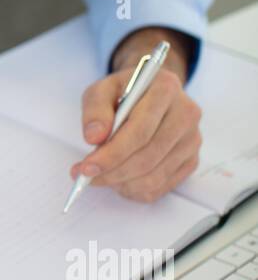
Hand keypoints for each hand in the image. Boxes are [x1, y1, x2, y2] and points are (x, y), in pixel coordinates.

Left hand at [71, 34, 202, 203]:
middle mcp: (186, 114)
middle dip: (113, 172)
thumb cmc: (124, 92)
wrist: (149, 94)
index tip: (87, 167)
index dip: (112, 154)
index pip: (140, 131)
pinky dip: (135, 190)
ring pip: (154, 175)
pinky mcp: (191, 160)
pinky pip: (162, 186)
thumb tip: (93, 137)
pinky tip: (119, 181)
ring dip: (122, 183)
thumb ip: (95, 109)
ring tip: (101, 177)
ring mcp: (192, 140)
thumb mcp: (102, 90)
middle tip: (87, 176)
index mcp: (166, 89)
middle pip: (148, 156)